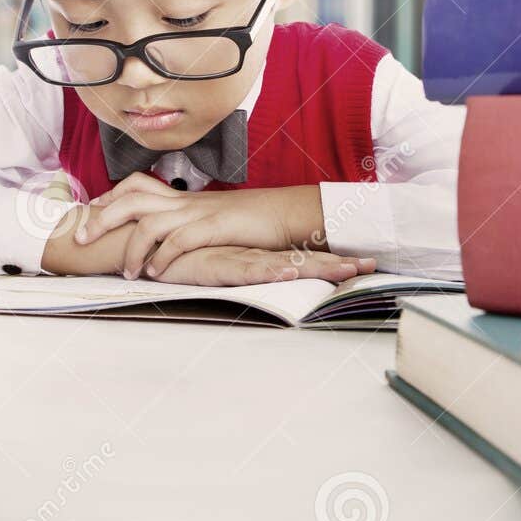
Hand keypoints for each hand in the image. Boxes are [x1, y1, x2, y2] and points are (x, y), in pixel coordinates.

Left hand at [73, 173, 325, 277]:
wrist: (285, 212)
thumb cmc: (250, 219)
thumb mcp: (211, 217)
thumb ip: (187, 222)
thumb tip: (167, 235)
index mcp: (182, 196)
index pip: (135, 186)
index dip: (108, 197)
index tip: (88, 213)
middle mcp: (184, 201)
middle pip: (130, 198)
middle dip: (100, 218)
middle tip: (79, 238)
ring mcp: (198, 212)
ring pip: (148, 219)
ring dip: (131, 247)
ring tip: (125, 270)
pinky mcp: (214, 227)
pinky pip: (179, 240)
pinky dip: (162, 257)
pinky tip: (155, 273)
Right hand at [152, 246, 374, 286]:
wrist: (148, 247)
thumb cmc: (183, 257)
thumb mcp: (220, 265)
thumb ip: (241, 267)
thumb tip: (265, 273)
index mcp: (259, 256)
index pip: (303, 258)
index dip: (332, 260)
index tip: (364, 263)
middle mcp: (256, 255)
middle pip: (306, 260)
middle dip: (339, 263)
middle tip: (372, 264)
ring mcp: (242, 259)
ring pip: (288, 264)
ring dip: (319, 267)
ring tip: (349, 269)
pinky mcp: (223, 266)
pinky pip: (253, 269)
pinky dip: (275, 270)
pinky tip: (293, 269)